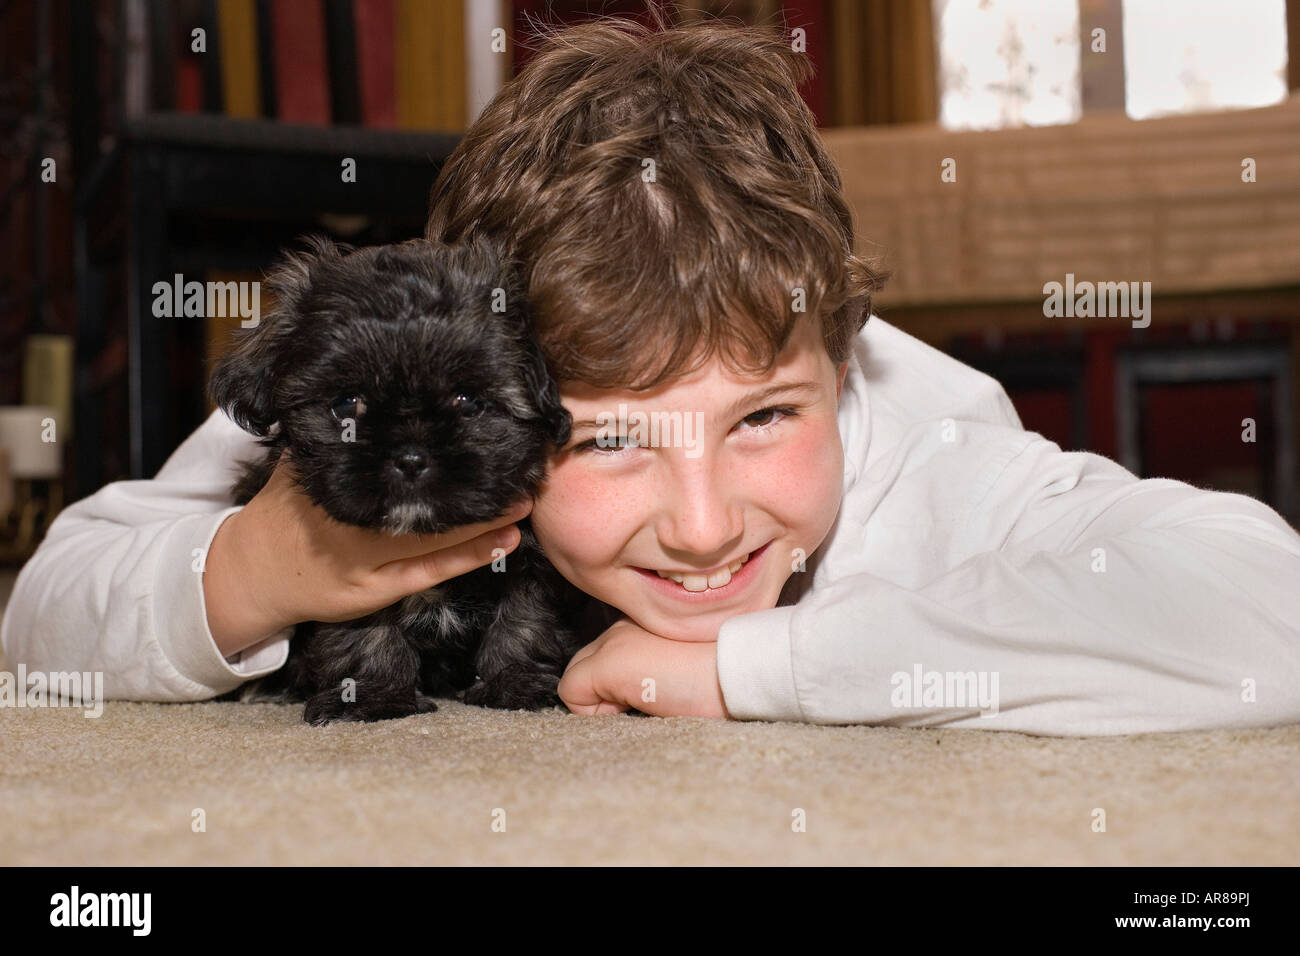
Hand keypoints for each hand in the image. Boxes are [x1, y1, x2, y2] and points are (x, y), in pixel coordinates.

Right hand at [204, 453, 528, 655]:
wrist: (253, 573)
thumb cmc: (287, 511)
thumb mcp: (300, 465)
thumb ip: (334, 438)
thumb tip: (364, 393)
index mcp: (337, 486)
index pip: (396, 462)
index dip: (437, 447)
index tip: (474, 426)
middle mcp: (353, 524)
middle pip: (423, 502)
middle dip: (472, 484)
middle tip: (519, 464)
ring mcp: (367, 561)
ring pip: (435, 540)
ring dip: (484, 521)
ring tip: (524, 500)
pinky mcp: (378, 590)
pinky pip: (431, 573)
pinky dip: (470, 556)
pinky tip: (505, 541)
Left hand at [558, 617, 729, 718]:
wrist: (745, 670)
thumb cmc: (732, 677)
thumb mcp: (693, 665)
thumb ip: (662, 669)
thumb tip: (639, 697)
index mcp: (650, 622)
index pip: (614, 652)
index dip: (625, 684)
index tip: (659, 695)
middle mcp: (627, 624)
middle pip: (590, 663)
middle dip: (609, 692)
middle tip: (651, 704)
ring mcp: (615, 641)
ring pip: (579, 677)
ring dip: (605, 703)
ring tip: (648, 705)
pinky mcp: (608, 662)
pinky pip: (572, 695)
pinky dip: (595, 715)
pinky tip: (638, 710)